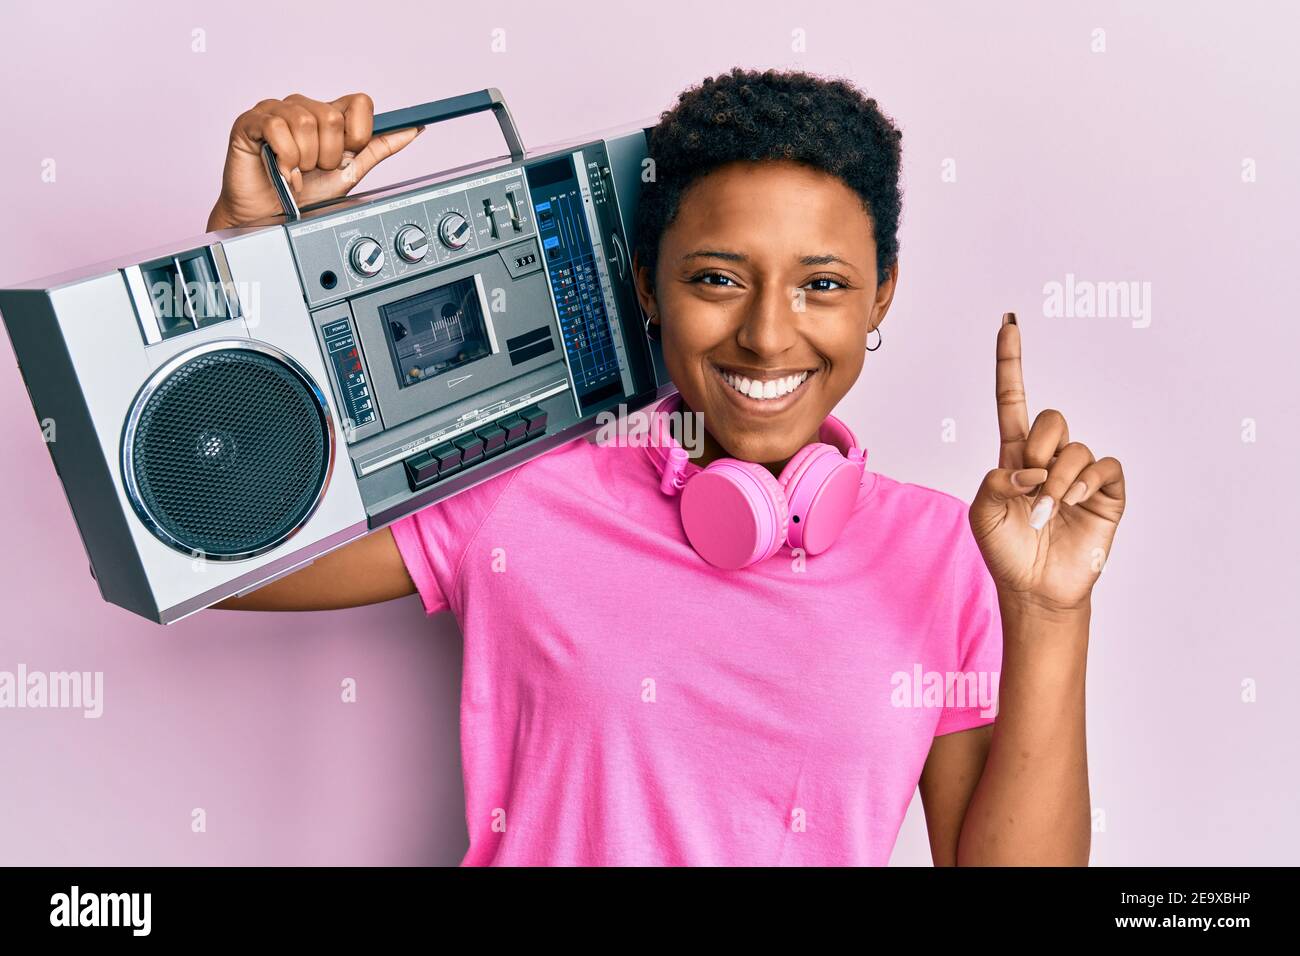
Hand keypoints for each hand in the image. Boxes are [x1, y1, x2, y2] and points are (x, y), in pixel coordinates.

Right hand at [207, 92, 422, 229]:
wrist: (270, 218)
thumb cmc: (305, 194)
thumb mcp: (350, 172)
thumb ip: (378, 149)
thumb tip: (413, 129)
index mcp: (328, 115)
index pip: (360, 102)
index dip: (359, 134)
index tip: (348, 155)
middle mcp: (303, 107)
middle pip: (333, 117)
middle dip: (330, 156)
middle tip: (315, 170)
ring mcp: (275, 110)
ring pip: (306, 122)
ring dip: (306, 159)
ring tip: (296, 172)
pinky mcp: (251, 121)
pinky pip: (277, 128)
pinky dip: (285, 158)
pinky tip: (282, 170)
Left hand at [968, 312, 1125, 614]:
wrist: (1035, 589)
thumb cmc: (1006, 552)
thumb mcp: (982, 513)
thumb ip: (994, 480)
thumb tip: (1028, 468)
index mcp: (1015, 456)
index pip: (1013, 400)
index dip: (1011, 362)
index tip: (1009, 322)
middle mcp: (1049, 459)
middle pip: (1053, 418)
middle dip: (1039, 448)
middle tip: (1028, 487)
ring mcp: (1080, 475)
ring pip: (1076, 448)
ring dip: (1056, 480)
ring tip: (1045, 510)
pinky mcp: (1107, 493)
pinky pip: (1102, 467)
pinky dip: (1083, 483)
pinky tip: (1071, 504)